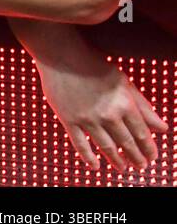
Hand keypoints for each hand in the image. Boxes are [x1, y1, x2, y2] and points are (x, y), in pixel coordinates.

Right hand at [36, 54, 167, 171]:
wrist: (61, 55)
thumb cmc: (93, 64)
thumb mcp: (123, 82)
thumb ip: (143, 106)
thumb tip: (162, 127)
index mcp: (124, 104)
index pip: (142, 133)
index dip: (149, 148)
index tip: (152, 156)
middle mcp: (108, 114)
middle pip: (126, 143)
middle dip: (136, 157)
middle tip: (141, 165)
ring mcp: (87, 119)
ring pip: (105, 146)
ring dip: (116, 160)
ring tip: (122, 168)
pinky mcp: (68, 119)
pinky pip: (80, 144)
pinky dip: (88, 157)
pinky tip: (95, 165)